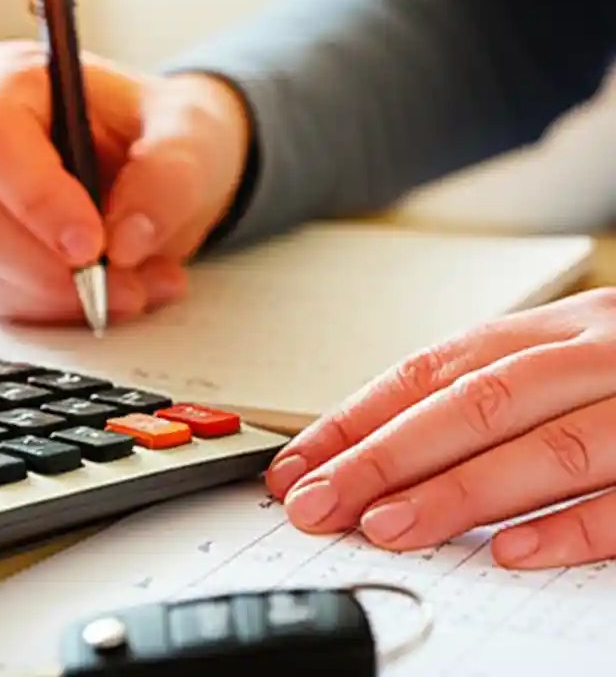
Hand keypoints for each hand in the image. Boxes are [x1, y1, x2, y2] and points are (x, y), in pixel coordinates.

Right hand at [0, 40, 251, 323]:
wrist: (148, 163)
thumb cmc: (153, 130)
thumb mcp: (189, 132)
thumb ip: (168, 175)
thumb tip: (126, 240)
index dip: (34, 197)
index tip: (92, 246)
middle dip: (49, 265)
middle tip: (123, 286)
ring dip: (58, 295)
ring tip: (132, 290)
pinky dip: (53, 309)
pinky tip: (103, 295)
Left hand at [266, 288, 615, 568]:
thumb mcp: (566, 357)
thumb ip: (488, 393)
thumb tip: (377, 449)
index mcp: (553, 330)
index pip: (430, 370)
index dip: (357, 416)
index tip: (297, 464)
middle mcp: (597, 352)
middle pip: (474, 403)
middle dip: (384, 455)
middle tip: (317, 502)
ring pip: (546, 444)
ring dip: (459, 491)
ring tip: (388, 527)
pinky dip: (573, 526)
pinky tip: (510, 553)